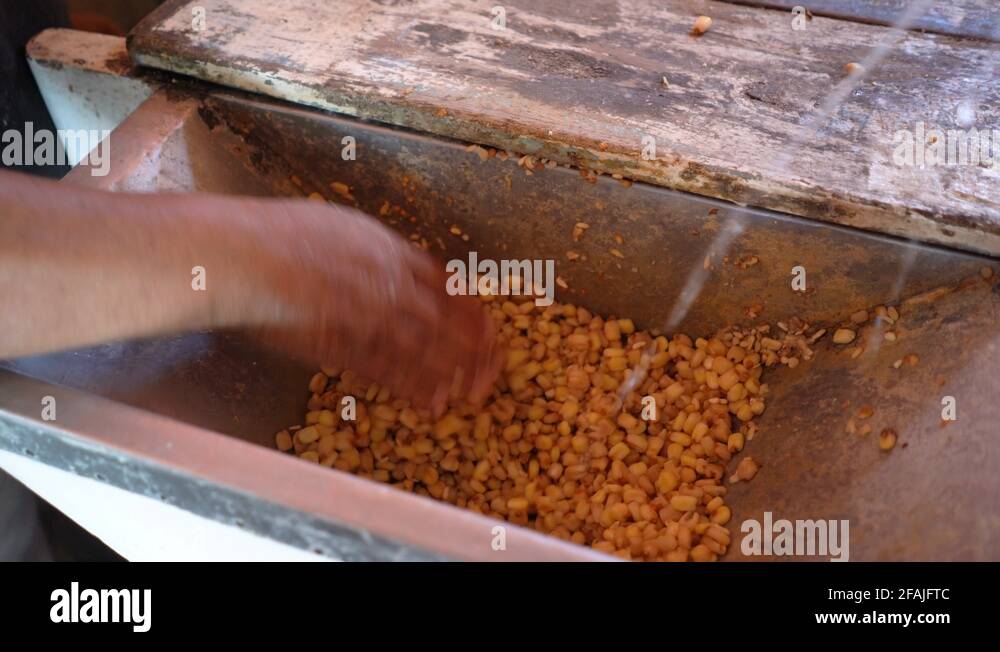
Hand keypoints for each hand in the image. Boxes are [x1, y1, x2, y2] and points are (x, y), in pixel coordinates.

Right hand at [219, 198, 500, 413]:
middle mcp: (386, 279)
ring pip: (426, 347)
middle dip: (475, 344)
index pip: (442, 280)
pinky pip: (389, 370)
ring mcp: (367, 311)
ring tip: (476, 393)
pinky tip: (431, 403)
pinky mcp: (344, 342)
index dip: (467, 306)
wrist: (243, 253)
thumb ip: (363, 247)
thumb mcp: (333, 226)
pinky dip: (413, 388)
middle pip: (446, 316)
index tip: (486, 323)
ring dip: (454, 372)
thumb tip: (377, 256)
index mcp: (384, 247)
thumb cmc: (273, 235)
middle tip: (497, 366)